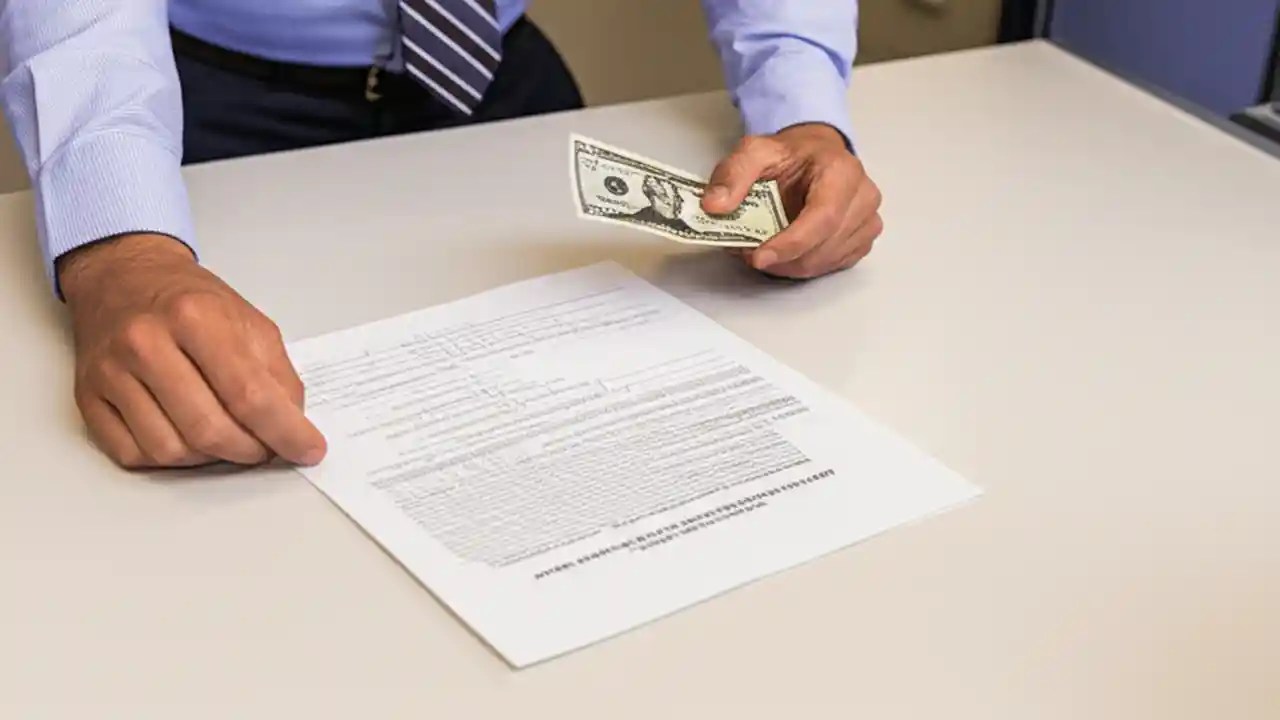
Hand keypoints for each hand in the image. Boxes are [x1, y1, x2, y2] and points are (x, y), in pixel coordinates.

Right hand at [59, 234, 326, 468]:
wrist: (123, 278)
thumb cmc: (189, 300)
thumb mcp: (248, 320)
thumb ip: (277, 373)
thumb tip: (293, 425)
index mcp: (194, 317)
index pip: (248, 394)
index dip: (284, 432)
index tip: (308, 450)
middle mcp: (145, 343)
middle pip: (208, 430)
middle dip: (250, 451)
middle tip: (266, 447)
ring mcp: (111, 373)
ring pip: (170, 450)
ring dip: (210, 458)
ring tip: (227, 436)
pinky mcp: (88, 398)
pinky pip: (133, 454)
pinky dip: (170, 459)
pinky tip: (186, 436)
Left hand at [702, 123, 882, 278]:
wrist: (815, 154)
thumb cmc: (792, 155)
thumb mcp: (755, 151)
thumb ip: (733, 174)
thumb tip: (715, 205)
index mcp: (842, 172)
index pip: (823, 217)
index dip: (791, 243)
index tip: (759, 257)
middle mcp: (863, 197)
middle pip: (823, 246)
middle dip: (782, 258)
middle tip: (747, 252)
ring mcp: (867, 221)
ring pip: (825, 262)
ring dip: (789, 265)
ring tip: (762, 248)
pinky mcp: (863, 240)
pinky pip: (831, 266)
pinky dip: (802, 266)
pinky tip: (785, 252)